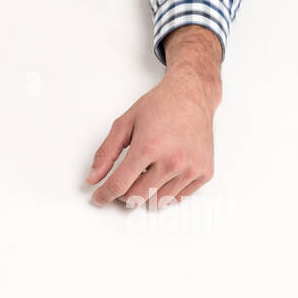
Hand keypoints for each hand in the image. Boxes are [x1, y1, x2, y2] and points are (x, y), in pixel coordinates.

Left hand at [85, 27, 222, 208]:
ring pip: (158, 202)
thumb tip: (93, 178)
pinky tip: (163, 173)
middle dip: (123, 195)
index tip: (98, 199)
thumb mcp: (124, 123)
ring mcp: (191, 169)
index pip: (120, 185)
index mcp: (149, 147)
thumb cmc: (160, 105)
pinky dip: (166, 191)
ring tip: (146, 171)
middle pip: (137, 198)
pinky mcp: (204, 173)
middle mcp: (172, 161)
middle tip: (122, 182)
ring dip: (146, 193)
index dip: (104, 195)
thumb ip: (106, 153)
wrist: (192, 95)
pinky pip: (178, 198)